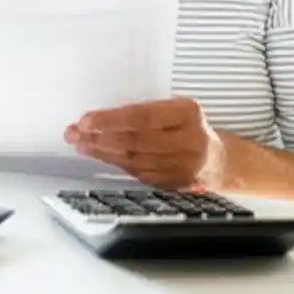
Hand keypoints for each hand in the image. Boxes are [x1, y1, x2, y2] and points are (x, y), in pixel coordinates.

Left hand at [64, 97, 225, 190]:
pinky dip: (114, 163)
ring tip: (80, 143)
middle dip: (99, 137)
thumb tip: (101, 117)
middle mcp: (188, 141)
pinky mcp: (173, 184)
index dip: (111, 120)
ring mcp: (182, 166)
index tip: (86, 120)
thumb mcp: (178, 108)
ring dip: (102, 152)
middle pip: (135, 140)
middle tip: (74, 133)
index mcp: (188, 113)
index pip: (142, 116)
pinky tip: (99, 155)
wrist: (220, 161)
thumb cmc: (190, 126)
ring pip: (133, 159)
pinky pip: (137, 172)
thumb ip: (148, 110)